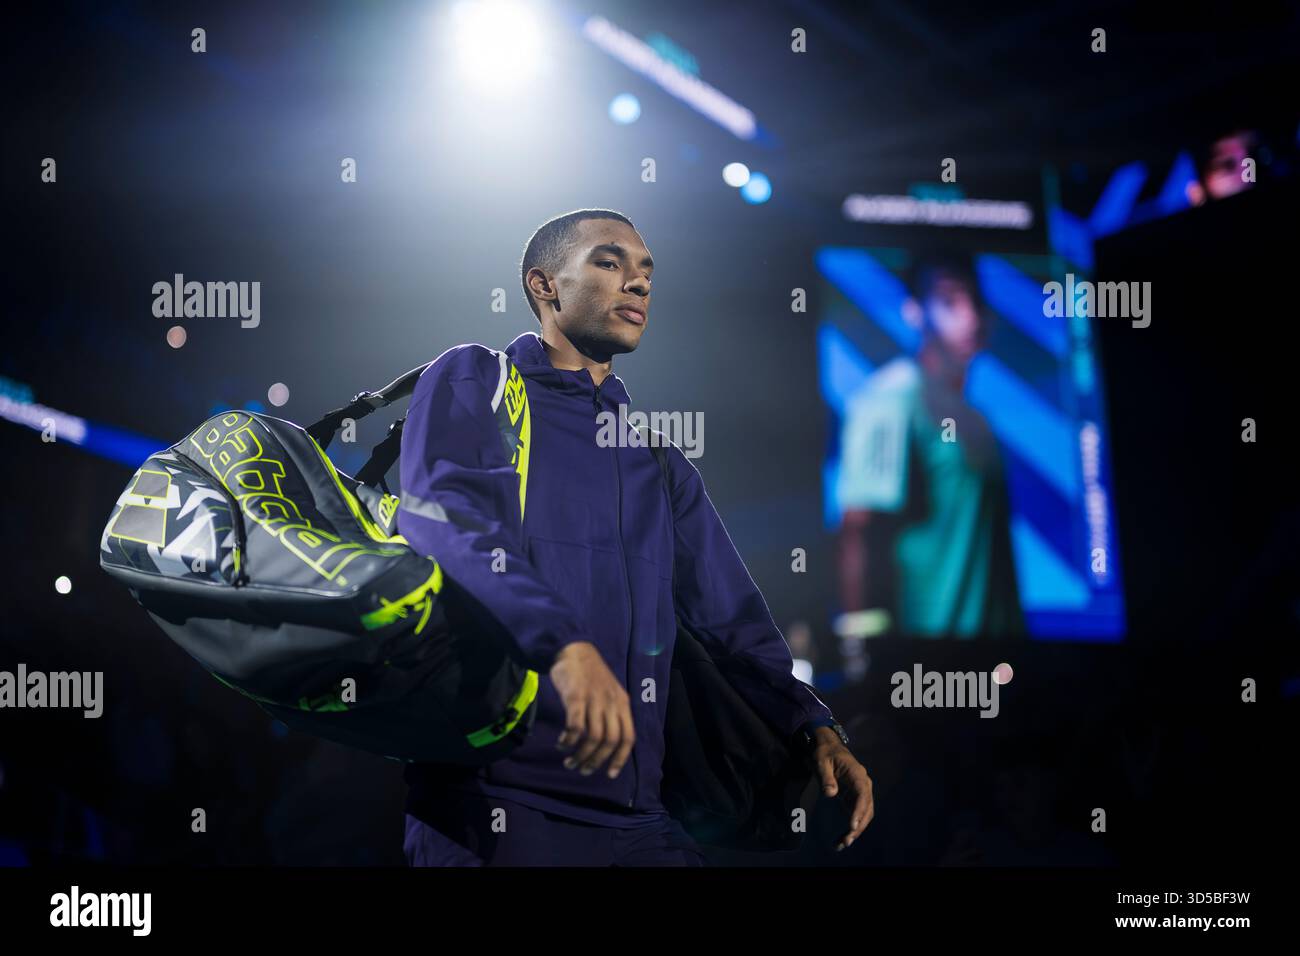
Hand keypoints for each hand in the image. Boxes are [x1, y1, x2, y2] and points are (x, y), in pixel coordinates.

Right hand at [549, 641, 635, 778]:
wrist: (574, 649)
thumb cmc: (591, 673)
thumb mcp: (611, 691)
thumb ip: (613, 713)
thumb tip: (608, 742)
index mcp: (623, 703)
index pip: (628, 737)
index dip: (620, 759)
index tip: (609, 774)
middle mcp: (611, 703)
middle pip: (610, 741)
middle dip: (596, 761)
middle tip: (582, 770)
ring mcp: (594, 699)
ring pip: (593, 738)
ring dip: (580, 755)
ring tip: (569, 762)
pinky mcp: (576, 697)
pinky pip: (575, 726)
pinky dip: (569, 740)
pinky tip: (562, 744)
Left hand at [808, 726, 873, 850]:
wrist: (828, 747)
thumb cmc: (825, 753)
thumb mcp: (821, 762)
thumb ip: (826, 777)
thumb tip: (830, 794)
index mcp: (857, 774)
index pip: (862, 794)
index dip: (859, 811)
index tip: (852, 825)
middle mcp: (863, 784)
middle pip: (867, 808)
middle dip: (858, 825)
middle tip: (847, 840)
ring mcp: (861, 792)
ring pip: (864, 814)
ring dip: (856, 829)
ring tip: (844, 843)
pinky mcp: (854, 798)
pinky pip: (857, 814)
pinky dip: (852, 827)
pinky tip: (843, 839)